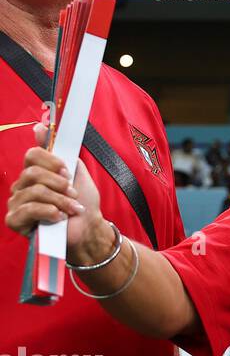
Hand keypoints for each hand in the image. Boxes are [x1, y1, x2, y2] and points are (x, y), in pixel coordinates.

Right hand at [5, 122, 107, 264]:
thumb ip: (60, 152)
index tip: (67, 171)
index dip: (51, 161)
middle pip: (33, 172)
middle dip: (59, 183)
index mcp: (35, 173)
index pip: (32, 155)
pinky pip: (29, 209)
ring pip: (35, 191)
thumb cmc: (82, 202)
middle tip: (73, 192)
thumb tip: (39, 126)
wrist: (88, 229)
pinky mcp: (15, 221)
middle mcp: (21, 186)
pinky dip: (50, 211)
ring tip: (72, 208)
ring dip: (60, 200)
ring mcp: (16, 203)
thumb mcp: (76, 173)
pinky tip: (59, 217)